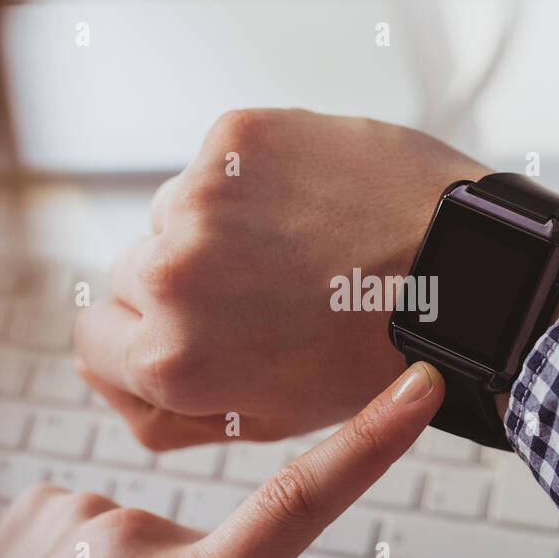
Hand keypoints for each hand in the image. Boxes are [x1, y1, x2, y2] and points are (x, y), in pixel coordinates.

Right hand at [74, 108, 489, 448]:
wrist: (464, 275)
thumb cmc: (373, 356)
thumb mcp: (262, 420)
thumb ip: (168, 411)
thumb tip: (109, 373)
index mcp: (169, 358)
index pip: (94, 338)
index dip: (140, 336)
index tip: (186, 327)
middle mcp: (166, 275)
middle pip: (132, 271)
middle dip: (185, 283)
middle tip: (264, 291)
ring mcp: (199, 197)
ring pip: (176, 212)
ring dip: (220, 228)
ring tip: (302, 247)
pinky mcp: (236, 137)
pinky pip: (217, 162)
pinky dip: (255, 179)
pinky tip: (315, 204)